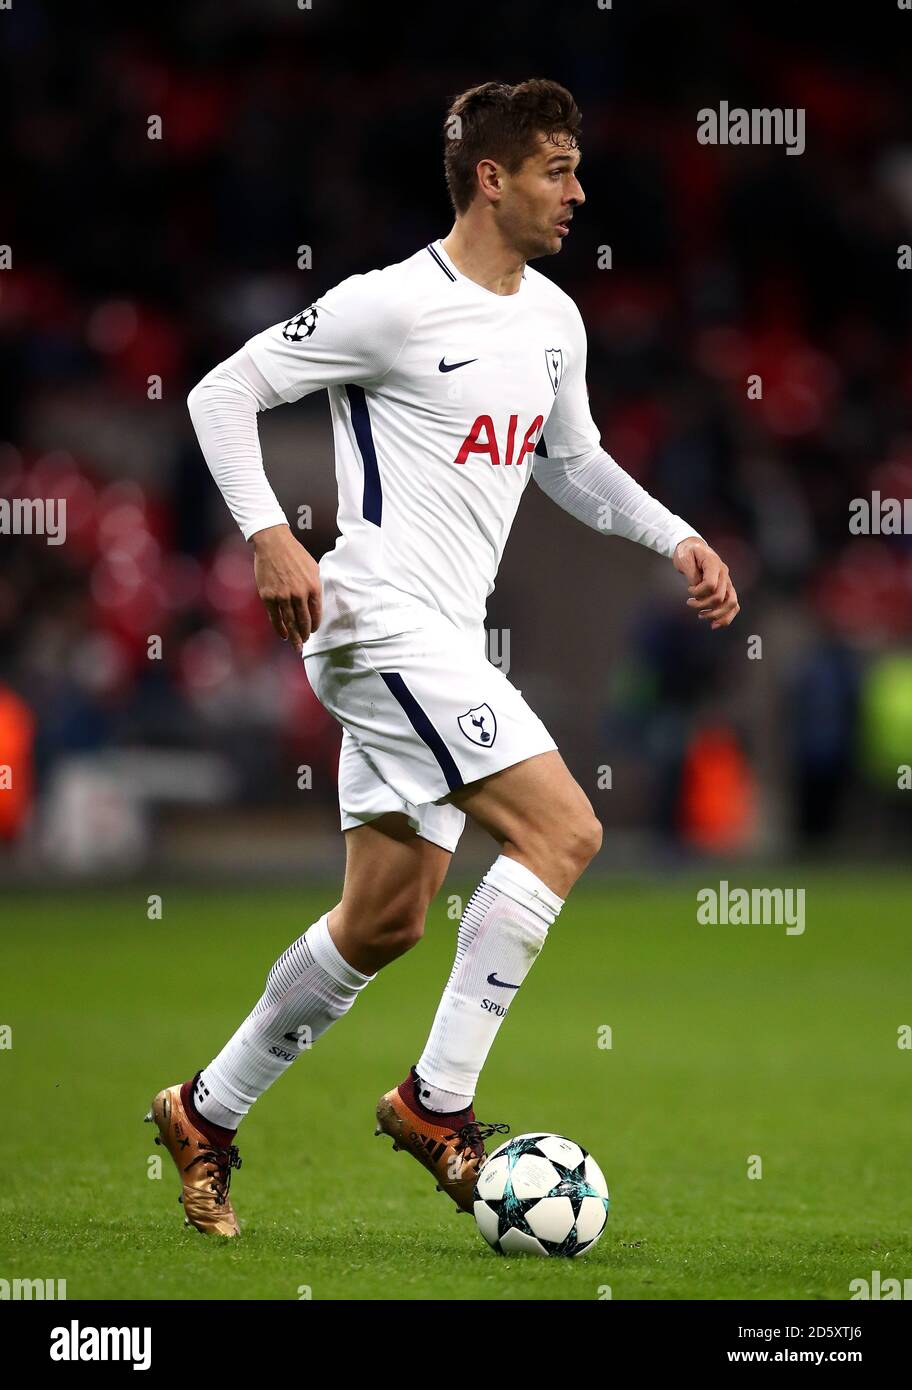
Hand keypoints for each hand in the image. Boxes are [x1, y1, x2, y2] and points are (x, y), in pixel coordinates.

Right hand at [251, 523, 322, 652]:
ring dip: (294, 636)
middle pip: (303, 621)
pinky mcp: (269, 597)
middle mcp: (299, 594)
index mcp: (313, 587)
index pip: (316, 613)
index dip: (315, 625)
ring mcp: (283, 596)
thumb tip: (314, 602)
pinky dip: (280, 628)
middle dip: (305, 635)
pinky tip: (284, 635)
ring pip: (290, 622)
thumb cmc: (295, 554)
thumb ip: (315, 586)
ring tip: (296, 645)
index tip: (313, 631)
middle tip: (305, 643)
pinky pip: (275, 618)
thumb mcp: (313, 568)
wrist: (273, 544)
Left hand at [672, 536, 739, 629]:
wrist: (693, 547)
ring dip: (716, 614)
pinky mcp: (726, 588)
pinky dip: (726, 617)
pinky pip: (733, 605)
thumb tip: (697, 589)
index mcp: (714, 563)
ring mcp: (727, 581)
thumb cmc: (687, 552)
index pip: (711, 585)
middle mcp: (724, 573)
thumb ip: (691, 574)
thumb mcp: (683, 559)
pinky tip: (715, 624)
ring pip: (731, 603)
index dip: (698, 592)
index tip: (689, 591)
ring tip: (701, 616)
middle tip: (690, 603)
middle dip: (703, 605)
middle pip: (720, 597)